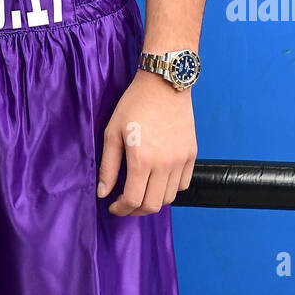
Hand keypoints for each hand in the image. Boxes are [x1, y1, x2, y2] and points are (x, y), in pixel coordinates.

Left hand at [97, 67, 196, 214]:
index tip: (113, 206)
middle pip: (153, 205)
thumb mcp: (112, 132)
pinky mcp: (191, 154)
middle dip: (136, 210)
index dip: (121, 209)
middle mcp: (164, 164)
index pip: (133, 200)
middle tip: (125, 204)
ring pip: (169, 197)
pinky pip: (183, 184)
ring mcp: (181, 160)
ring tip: (141, 192)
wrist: (163, 84)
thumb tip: (103, 193)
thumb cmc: (134, 104)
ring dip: (153, 201)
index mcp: (142, 160)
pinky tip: (158, 180)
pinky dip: (171, 189)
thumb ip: (108, 166)